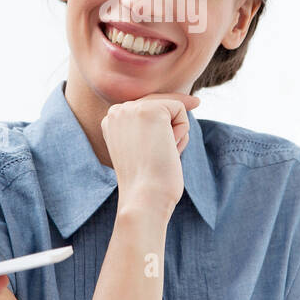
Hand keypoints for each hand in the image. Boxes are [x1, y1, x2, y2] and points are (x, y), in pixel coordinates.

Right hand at [100, 92, 200, 218]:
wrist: (144, 197)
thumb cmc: (147, 182)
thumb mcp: (140, 149)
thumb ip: (147, 128)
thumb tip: (179, 108)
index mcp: (110, 121)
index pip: (145, 107)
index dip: (165, 121)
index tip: (189, 110)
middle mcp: (116, 110)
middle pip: (159, 102)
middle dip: (171, 129)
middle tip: (162, 156)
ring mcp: (131, 108)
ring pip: (171, 107)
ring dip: (175, 133)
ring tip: (160, 155)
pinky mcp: (150, 109)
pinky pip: (180, 110)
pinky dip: (181, 132)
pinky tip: (167, 149)